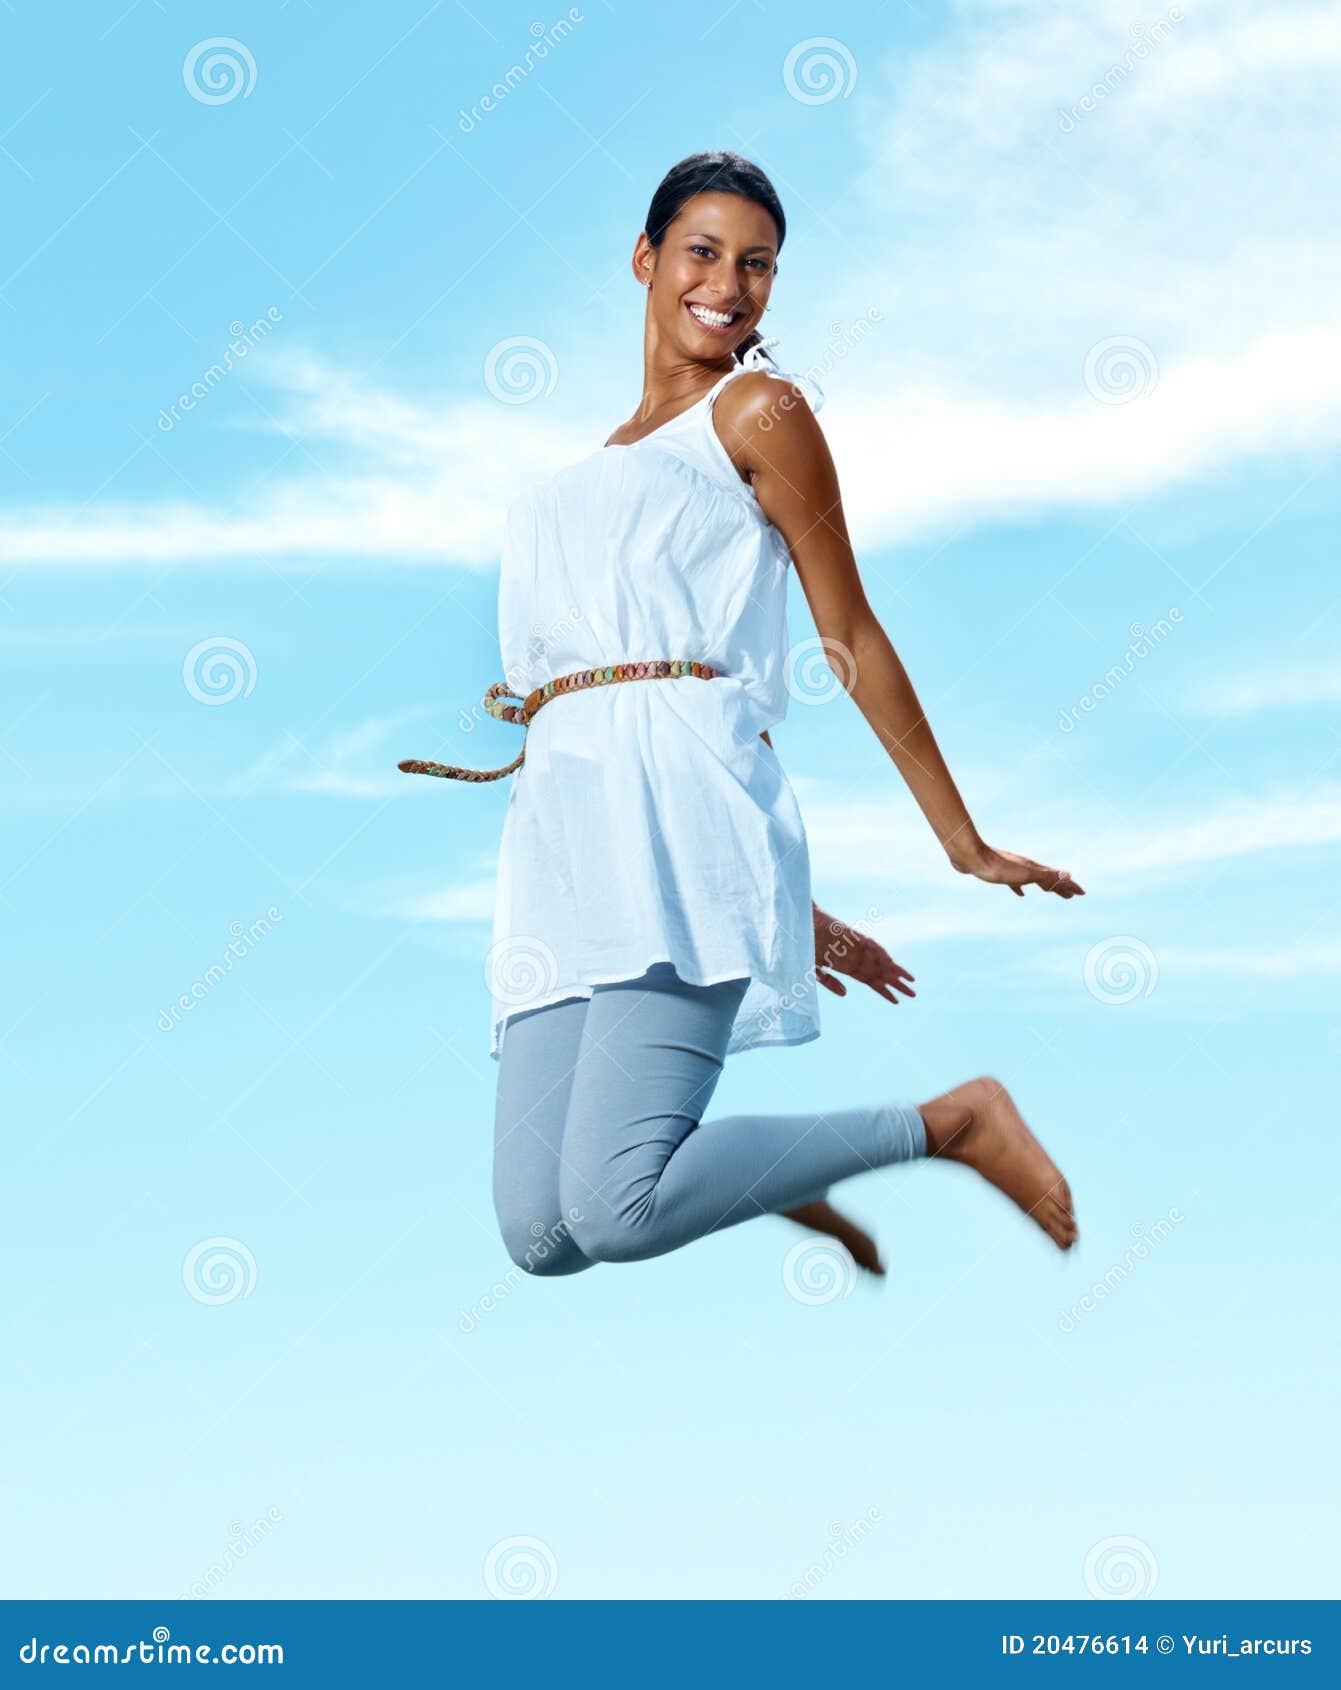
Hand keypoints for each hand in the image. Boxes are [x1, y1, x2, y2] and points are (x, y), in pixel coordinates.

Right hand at [812, 904, 915, 1004]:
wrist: (794, 922)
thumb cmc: (802, 945)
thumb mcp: (814, 969)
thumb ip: (829, 982)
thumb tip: (846, 994)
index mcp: (845, 964)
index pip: (869, 980)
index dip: (883, 990)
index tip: (896, 1002)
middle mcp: (853, 955)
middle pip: (878, 972)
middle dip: (895, 983)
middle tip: (913, 994)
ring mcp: (852, 944)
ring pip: (877, 958)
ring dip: (894, 969)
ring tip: (910, 981)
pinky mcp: (848, 932)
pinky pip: (866, 943)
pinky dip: (879, 951)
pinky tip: (891, 961)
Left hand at [953, 842, 1084, 898]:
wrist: (969, 855)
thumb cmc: (996, 866)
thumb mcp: (1024, 874)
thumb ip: (1045, 876)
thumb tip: (1068, 875)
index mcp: (1033, 868)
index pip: (1057, 878)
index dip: (1070, 886)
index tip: (1082, 893)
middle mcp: (1025, 867)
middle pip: (1047, 879)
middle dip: (1060, 887)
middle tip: (1072, 896)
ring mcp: (1012, 869)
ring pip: (1033, 879)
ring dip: (1043, 886)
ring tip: (1049, 892)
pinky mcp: (998, 872)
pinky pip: (1015, 882)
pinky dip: (1021, 888)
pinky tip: (1019, 893)